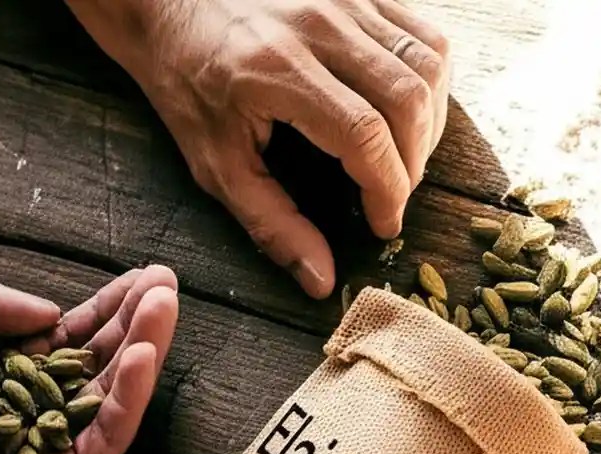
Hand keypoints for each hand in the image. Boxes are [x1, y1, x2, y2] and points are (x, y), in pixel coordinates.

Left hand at [0, 267, 178, 453]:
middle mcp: (35, 405)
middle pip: (100, 355)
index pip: (69, 332)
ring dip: (144, 345)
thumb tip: (52, 312)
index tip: (142, 276)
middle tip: (167, 282)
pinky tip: (144, 356)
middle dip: (136, 317)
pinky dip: (130, 395)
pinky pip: (109, 434)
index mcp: (3, 371)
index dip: (106, 305)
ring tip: (166, 306)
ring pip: (114, 389)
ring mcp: (58, 443)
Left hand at [67, 0, 450, 297]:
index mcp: (278, 69)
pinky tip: (409, 115)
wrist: (169, 3)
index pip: (364, 135)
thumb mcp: (215, 163)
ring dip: (429, 125)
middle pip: (407, 100)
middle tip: (390, 196)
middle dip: (412, 164)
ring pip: (428, 65)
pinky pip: (426, 36)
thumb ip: (271, 224)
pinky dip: (431, 83)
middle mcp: (320, 25)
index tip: (383, 223)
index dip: (387, 190)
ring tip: (403, 160)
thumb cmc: (187, 83)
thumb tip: (321, 278)